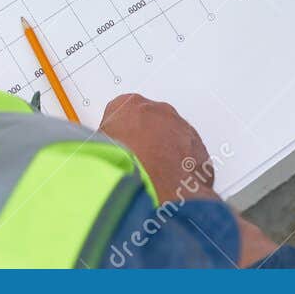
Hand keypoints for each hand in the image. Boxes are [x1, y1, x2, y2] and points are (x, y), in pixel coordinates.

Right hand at [98, 93, 216, 203]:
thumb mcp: (97, 154)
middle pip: (146, 122)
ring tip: (150, 178)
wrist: (161, 188)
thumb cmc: (129, 169)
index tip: (114, 150)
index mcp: (128, 105)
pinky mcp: (197, 145)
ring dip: (161, 153)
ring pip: (168, 136)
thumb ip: (103, 147)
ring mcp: (180, 125)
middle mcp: (157, 110)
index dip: (115, 135)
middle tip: (132, 165)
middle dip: (141, 140)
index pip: (118, 114)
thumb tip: (99, 156)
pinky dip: (178, 164)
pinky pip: (185, 152)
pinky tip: (167, 182)